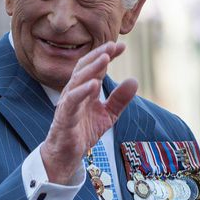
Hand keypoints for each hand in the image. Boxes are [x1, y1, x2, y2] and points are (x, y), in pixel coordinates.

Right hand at [41, 42, 137, 184]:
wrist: (66, 154)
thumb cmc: (83, 131)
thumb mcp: (108, 114)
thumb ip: (120, 99)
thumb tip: (134, 80)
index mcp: (85, 89)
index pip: (96, 67)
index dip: (107, 55)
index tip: (122, 46)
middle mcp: (75, 91)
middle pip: (85, 67)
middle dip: (98, 55)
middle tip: (112, 45)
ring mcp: (68, 102)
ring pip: (78, 80)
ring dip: (92, 68)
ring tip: (105, 58)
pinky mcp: (65, 116)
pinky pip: (72, 100)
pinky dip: (82, 91)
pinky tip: (94, 84)